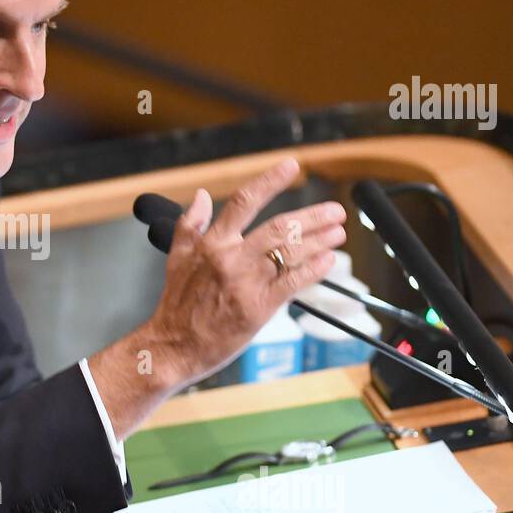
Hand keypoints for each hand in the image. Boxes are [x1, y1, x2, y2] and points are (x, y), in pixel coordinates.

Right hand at [147, 157, 345, 387]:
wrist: (174, 346)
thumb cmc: (177, 306)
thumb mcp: (176, 258)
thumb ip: (190, 225)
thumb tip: (201, 196)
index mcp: (211, 244)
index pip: (245, 202)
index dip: (270, 181)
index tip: (292, 166)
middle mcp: (231, 259)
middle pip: (280, 227)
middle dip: (313, 216)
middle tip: (335, 210)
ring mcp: (246, 283)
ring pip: (291, 253)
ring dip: (320, 241)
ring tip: (338, 233)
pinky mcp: (258, 308)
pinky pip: (293, 283)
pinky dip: (314, 270)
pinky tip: (328, 261)